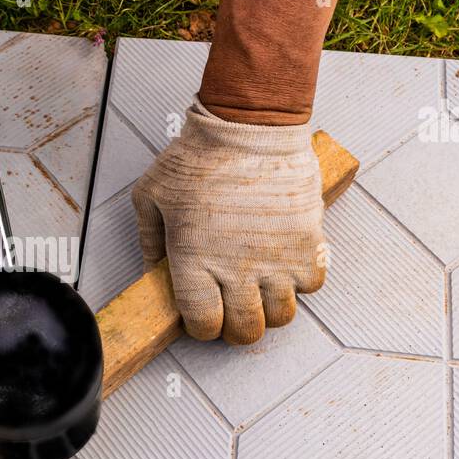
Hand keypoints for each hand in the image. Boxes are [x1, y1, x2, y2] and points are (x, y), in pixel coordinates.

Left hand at [131, 97, 325, 344]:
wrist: (249, 128)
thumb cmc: (199, 157)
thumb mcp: (151, 194)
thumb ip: (148, 238)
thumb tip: (153, 269)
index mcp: (193, 262)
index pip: (203, 325)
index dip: (203, 328)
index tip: (204, 316)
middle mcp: (236, 269)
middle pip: (245, 331)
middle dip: (237, 328)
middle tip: (234, 310)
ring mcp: (275, 260)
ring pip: (281, 316)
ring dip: (269, 308)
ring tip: (261, 289)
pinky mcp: (307, 245)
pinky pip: (310, 287)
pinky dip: (300, 283)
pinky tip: (285, 265)